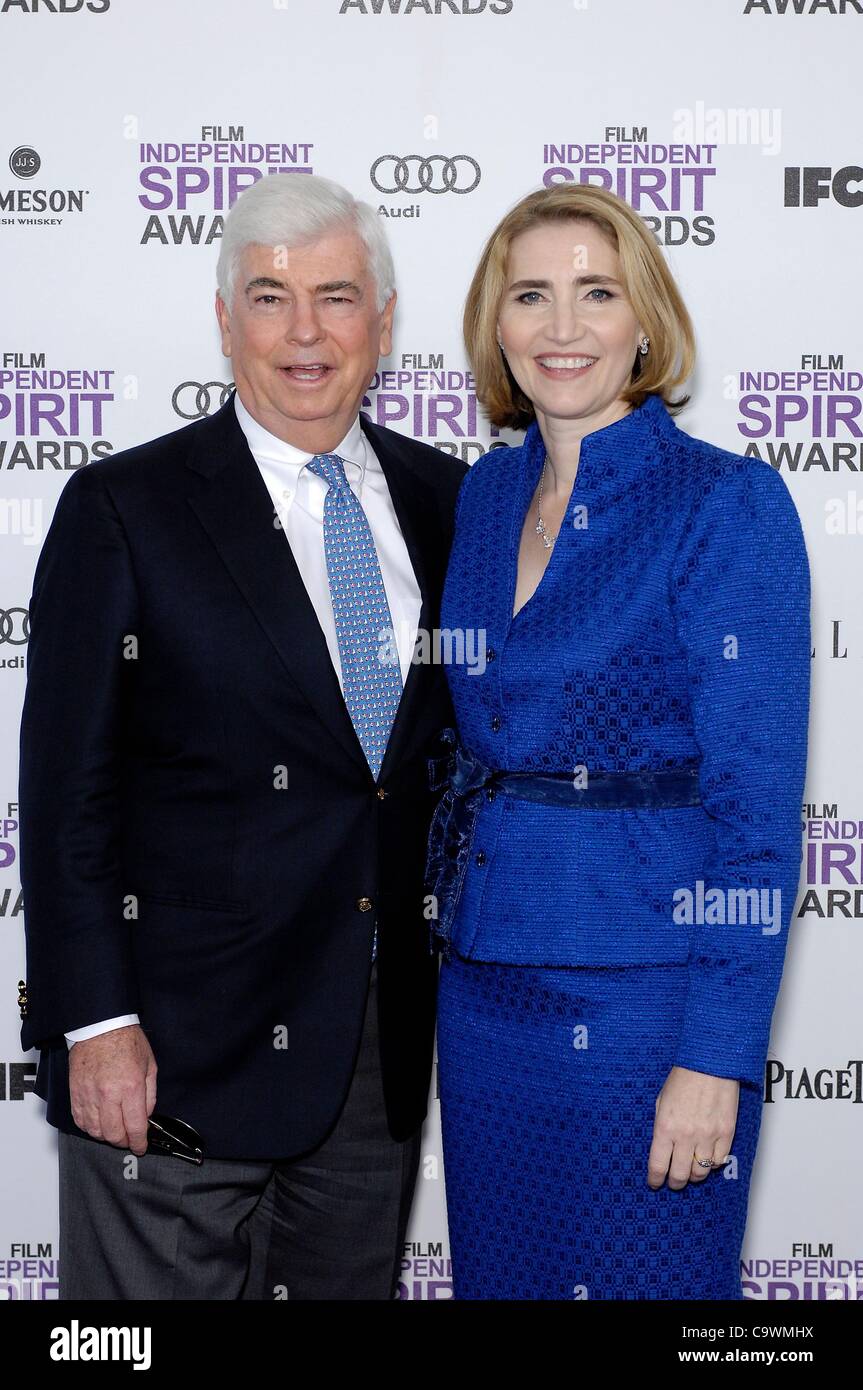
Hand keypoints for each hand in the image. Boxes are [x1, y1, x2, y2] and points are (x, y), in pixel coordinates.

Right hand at [68, 1025, 156, 1155]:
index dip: (139, 1142)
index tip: (140, 1147)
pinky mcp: (75, 1094)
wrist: (99, 1026)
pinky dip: (89, 1128)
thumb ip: (150, 1094)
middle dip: (123, 1142)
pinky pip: (80, 1121)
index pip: (135, 1127)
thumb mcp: (149, 1065)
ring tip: (114, 1130)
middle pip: (113, 1134)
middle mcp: (108, 1094)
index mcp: (130, 1087)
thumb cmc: (126, 1041)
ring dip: (106, 1136)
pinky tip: (98, 1123)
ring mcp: (89, 1095)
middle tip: (129, 1139)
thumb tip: (147, 1116)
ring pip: (95, 1131)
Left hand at [648, 1065, 738, 1190]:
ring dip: (694, 1176)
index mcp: (665, 1127)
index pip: (658, 1165)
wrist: (710, 1063)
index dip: (655, 1179)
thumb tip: (662, 1149)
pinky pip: (720, 1161)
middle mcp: (686, 1136)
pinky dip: (713, 1165)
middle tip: (673, 1183)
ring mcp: (708, 1136)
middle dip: (674, 1183)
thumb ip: (662, 1127)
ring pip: (701, 1172)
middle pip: (680, 1175)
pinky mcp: (726, 1133)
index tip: (655, 1183)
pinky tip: (708, 1159)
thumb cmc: (683, 1078)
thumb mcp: (661, 1101)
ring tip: (691, 1172)